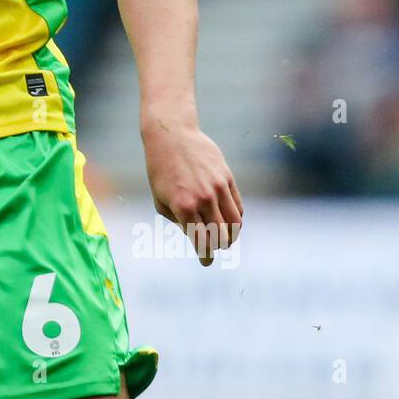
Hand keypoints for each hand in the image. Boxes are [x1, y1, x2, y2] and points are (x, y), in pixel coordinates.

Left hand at [141, 119, 242, 265]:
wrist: (172, 135)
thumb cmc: (160, 170)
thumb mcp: (161, 199)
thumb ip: (178, 221)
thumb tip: (196, 236)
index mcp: (183, 207)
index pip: (201, 241)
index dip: (205, 256)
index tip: (206, 262)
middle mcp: (203, 199)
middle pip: (221, 236)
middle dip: (218, 248)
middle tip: (213, 249)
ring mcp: (218, 188)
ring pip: (235, 224)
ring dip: (231, 236)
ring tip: (224, 238)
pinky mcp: (227, 178)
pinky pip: (237, 206)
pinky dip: (235, 219)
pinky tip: (228, 221)